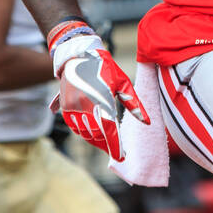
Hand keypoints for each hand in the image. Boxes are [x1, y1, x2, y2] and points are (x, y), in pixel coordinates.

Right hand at [49, 21, 149, 161]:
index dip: (115, 146)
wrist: (78, 55)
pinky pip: (74, 127)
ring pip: (84, 133)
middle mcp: (85, 105)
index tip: (122, 157)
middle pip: (97, 134)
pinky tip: (93, 134)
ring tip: (106, 142)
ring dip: (95, 140)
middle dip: (107, 144)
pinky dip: (84, 133)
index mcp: (102, 99)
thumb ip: (135, 104)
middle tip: (117, 150)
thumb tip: (147, 122)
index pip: (110, 130)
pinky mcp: (65, 107)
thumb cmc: (105, 68)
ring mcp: (73, 107)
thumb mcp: (123, 83)